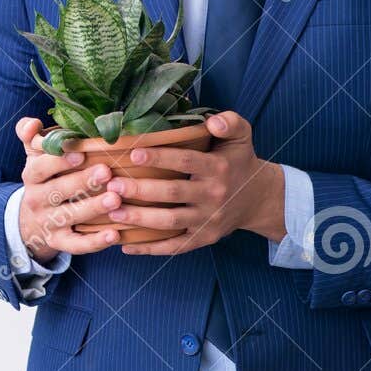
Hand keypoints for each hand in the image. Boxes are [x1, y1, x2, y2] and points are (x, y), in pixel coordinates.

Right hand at [13, 117, 124, 262]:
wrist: (29, 222)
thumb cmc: (43, 180)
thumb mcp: (33, 157)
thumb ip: (30, 136)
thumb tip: (32, 123)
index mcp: (32, 176)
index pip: (41, 168)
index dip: (59, 162)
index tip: (82, 154)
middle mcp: (37, 199)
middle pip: (58, 191)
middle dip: (83, 182)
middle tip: (107, 172)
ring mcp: (48, 222)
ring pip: (70, 216)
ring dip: (93, 208)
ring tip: (115, 199)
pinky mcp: (59, 242)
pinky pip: (76, 244)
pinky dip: (94, 242)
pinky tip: (114, 235)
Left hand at [106, 111, 286, 256]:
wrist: (258, 199)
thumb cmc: (239, 162)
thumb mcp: (242, 136)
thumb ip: (231, 122)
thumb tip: (212, 121)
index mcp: (218, 168)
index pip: (186, 161)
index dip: (160, 157)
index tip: (134, 154)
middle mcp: (213, 195)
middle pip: (173, 193)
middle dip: (141, 190)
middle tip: (112, 186)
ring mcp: (208, 220)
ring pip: (170, 221)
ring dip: (140, 219)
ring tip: (113, 212)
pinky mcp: (203, 238)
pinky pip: (176, 246)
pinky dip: (151, 248)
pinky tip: (126, 245)